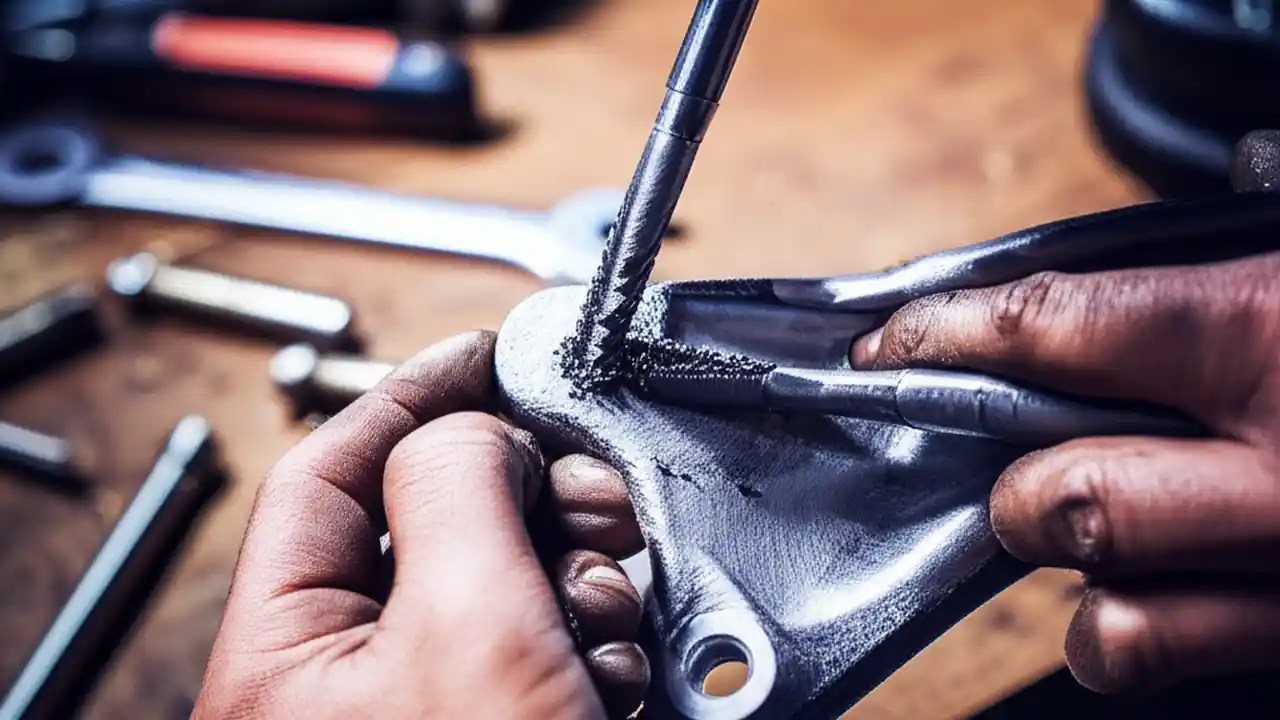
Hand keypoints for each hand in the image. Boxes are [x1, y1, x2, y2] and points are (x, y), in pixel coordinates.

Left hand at [195, 331, 648, 718]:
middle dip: (526, 495)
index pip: (324, 477)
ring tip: (606, 602)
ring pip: (496, 585)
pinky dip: (586, 638)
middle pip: (427, 525)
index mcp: (283, 657)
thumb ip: (457, 489)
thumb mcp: (469, 622)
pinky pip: (533, 647)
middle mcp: (341, 682)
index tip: (482, 357)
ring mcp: (419, 709)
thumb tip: (479, 427)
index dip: (408, 399)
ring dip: (573, 574)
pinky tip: (609, 670)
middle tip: (589, 490)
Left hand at [850, 148, 1279, 691]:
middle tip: (1023, 456)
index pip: (1053, 329)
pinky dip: (1135, 641)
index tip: (898, 347)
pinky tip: (1155, 598)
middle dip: (1016, 482)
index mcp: (1277, 335)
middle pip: (1057, 498)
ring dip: (1074, 570)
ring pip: (1105, 613)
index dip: (949, 337)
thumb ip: (1269, 240)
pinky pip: (1174, 667)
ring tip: (1093, 530)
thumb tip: (1223, 200)